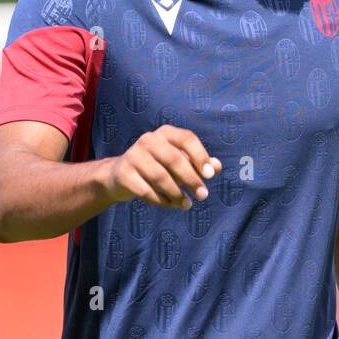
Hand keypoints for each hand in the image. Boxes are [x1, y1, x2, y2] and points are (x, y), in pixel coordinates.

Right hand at [105, 125, 221, 208]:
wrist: (121, 175)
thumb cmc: (159, 167)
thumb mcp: (180, 163)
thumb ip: (200, 163)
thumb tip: (217, 166)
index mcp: (166, 133)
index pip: (187, 139)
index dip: (200, 156)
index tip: (210, 175)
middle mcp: (148, 139)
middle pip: (175, 159)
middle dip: (191, 179)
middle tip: (203, 195)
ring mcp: (133, 155)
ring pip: (160, 177)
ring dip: (177, 194)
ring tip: (187, 205)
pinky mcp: (123, 173)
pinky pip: (146, 190)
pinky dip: (161, 200)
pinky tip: (171, 205)